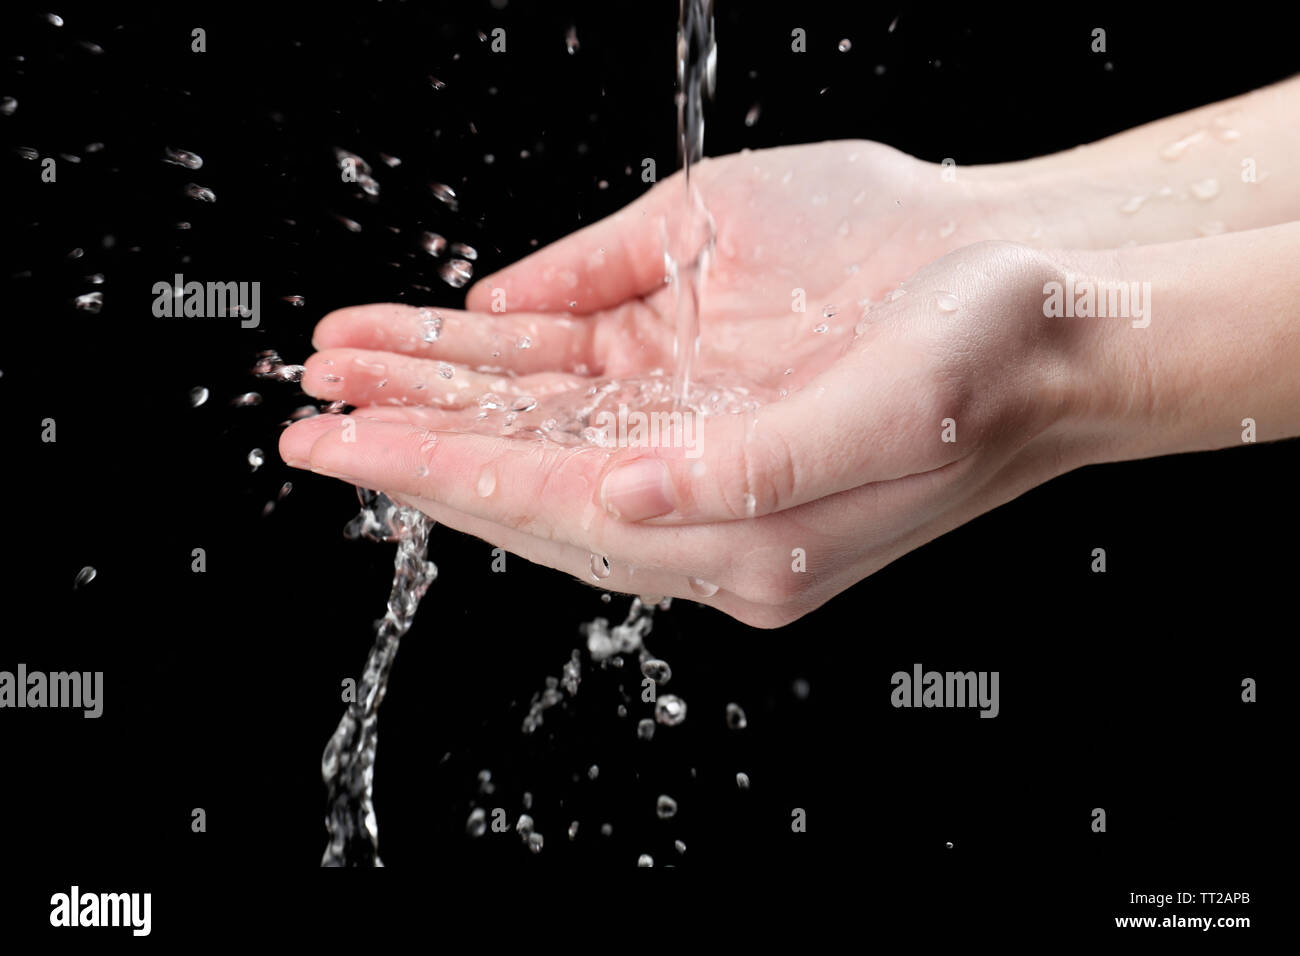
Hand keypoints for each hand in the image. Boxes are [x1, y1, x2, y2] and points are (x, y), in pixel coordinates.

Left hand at [281, 233, 1083, 626]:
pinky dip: (504, 347)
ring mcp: (696, 429)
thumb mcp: (888, 413)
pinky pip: (584, 362)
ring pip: (542, 415)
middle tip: (307, 422)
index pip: (554, 509)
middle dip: (414, 443)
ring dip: (442, 391)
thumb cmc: (988, 353)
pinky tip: (445, 331)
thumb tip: (615, 496)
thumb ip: (749, 474)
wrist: (1053, 302)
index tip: (340, 452)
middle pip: (528, 472)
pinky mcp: (705, 366)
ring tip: (343, 365)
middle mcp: (701, 493)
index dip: (441, 476)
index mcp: (743, 537)